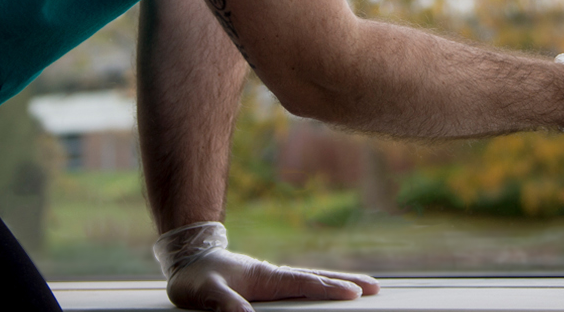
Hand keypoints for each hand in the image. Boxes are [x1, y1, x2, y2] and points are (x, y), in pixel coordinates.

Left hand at [154, 222, 378, 311]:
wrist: (189, 261)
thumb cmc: (196, 277)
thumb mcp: (204, 291)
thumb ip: (224, 303)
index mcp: (266, 277)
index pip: (304, 283)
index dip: (328, 289)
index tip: (353, 293)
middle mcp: (275, 277)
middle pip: (318, 279)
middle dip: (347, 283)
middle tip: (375, 288)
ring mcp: (274, 281)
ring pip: (312, 282)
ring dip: (338, 284)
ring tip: (363, 288)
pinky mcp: (270, 287)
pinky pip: (301, 287)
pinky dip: (320, 287)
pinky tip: (329, 293)